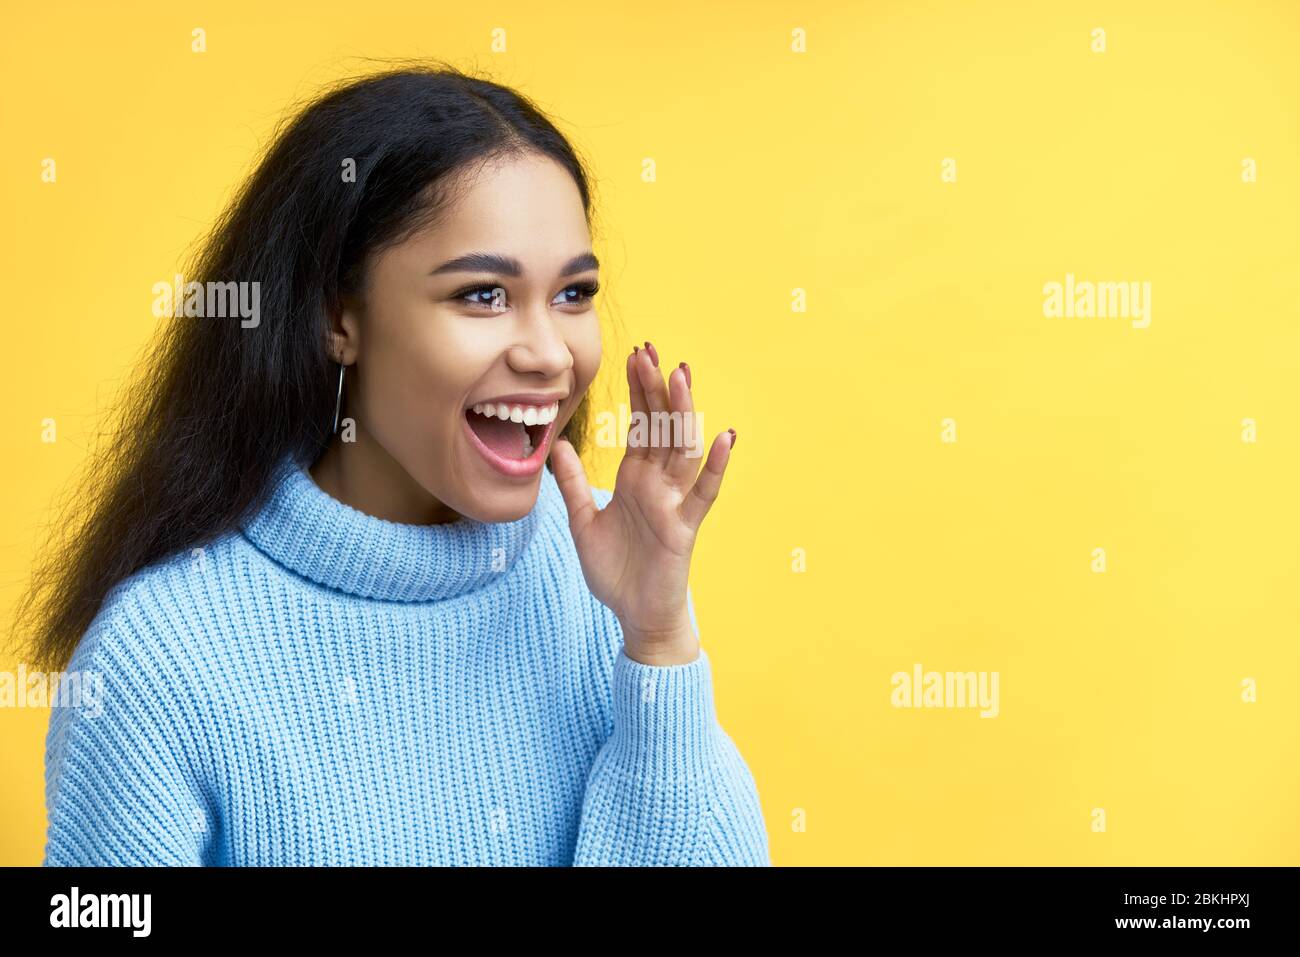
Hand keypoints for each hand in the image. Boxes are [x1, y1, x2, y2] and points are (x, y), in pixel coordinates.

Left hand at [549, 342, 735, 665]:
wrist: (635, 617)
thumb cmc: (616, 572)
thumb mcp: (583, 523)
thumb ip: (574, 485)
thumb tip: (559, 446)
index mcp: (635, 478)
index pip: (640, 425)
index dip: (639, 391)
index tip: (637, 355)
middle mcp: (658, 483)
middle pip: (661, 427)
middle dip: (657, 389)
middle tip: (652, 350)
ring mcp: (674, 502)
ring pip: (682, 449)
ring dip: (684, 413)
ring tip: (683, 376)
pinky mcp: (684, 527)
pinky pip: (703, 493)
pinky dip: (717, 466)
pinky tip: (725, 437)